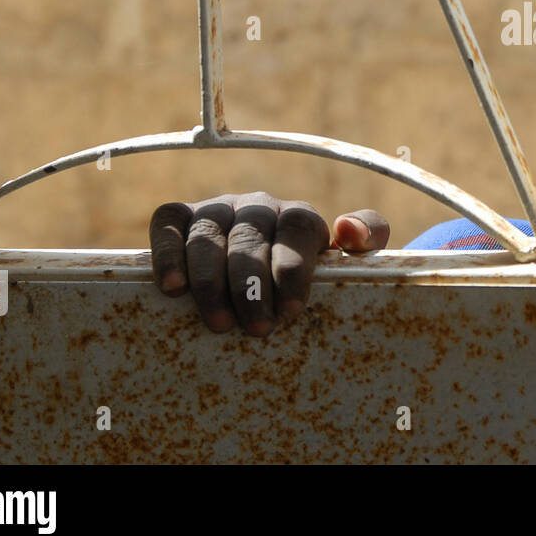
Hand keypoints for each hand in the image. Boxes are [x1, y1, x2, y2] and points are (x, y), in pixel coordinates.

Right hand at [148, 191, 389, 335]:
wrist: (267, 268)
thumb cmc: (308, 273)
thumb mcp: (348, 258)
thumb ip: (368, 236)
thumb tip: (348, 228)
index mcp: (299, 216)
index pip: (298, 229)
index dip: (293, 269)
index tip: (291, 311)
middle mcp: (258, 206)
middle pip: (250, 238)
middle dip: (252, 286)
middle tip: (257, 329)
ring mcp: (218, 210)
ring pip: (208, 236)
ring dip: (211, 281)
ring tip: (220, 323)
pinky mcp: (181, 217)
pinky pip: (168, 224)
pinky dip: (167, 253)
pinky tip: (173, 287)